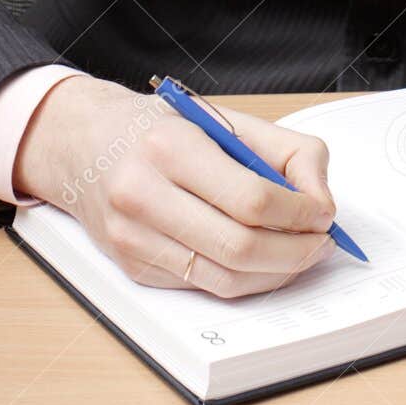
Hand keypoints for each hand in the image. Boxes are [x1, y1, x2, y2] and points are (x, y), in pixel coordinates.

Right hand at [14, 74, 336, 297]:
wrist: (81, 144)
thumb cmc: (156, 129)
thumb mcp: (221, 117)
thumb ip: (285, 150)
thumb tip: (321, 200)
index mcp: (170, 147)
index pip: (252, 199)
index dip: (301, 214)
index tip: (324, 214)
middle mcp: (144, 194)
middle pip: (241, 247)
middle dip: (296, 253)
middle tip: (321, 242)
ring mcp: (134, 238)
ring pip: (226, 280)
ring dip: (276, 273)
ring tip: (300, 254)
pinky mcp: (133, 268)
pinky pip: (204, 286)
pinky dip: (244, 279)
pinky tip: (261, 259)